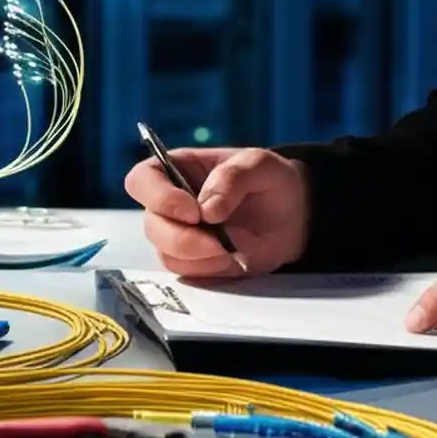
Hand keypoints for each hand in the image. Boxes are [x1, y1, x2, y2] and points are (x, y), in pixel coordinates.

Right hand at [125, 147, 309, 277]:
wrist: (295, 215)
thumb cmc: (271, 180)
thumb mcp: (259, 164)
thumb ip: (233, 177)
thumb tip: (207, 209)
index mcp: (178, 169)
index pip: (141, 180)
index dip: (158, 198)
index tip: (193, 211)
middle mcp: (171, 204)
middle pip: (151, 225)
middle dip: (181, 238)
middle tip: (217, 243)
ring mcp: (180, 235)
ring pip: (165, 254)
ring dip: (198, 258)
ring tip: (231, 250)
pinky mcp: (195, 262)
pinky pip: (186, 273)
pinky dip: (209, 271)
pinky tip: (232, 260)